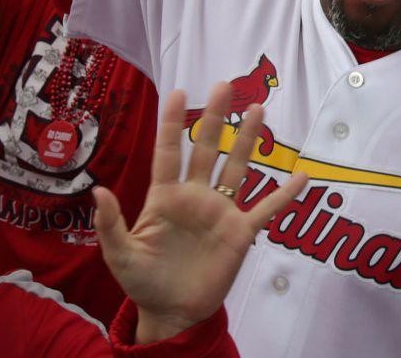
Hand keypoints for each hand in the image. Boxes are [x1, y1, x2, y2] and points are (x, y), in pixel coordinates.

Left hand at [97, 83, 305, 343]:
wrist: (173, 313)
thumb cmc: (143, 282)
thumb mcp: (120, 256)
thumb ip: (111, 224)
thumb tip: (99, 191)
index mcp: (165, 197)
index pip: (169, 152)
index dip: (172, 124)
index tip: (178, 92)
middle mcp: (195, 196)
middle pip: (207, 149)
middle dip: (215, 118)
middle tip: (224, 86)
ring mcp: (219, 212)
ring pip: (236, 167)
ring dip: (248, 140)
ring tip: (259, 110)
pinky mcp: (240, 233)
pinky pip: (266, 209)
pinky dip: (284, 195)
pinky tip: (301, 176)